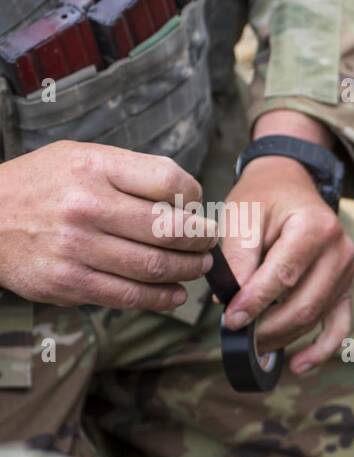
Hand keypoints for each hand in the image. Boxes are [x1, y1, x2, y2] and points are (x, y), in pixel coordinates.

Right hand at [0, 141, 214, 310]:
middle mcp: (85, 207)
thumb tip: (188, 199)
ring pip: (154, 267)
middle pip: (169, 230)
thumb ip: (131, 173)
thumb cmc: (42, 186)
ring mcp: (75, 248)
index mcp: (92, 168)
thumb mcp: (79, 158)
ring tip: (198, 266)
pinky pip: (129, 296)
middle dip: (201, 240)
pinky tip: (175, 293)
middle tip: (208, 242)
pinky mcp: (68, 282)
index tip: (197, 208)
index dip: (194, 197)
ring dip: (187, 270)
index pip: (169, 181)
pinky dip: (162, 298)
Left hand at [222, 111, 353, 374]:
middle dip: (269, 327)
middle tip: (238, 338)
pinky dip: (321, 349)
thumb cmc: (262, 199)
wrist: (291, 185)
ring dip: (285, 338)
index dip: (257, 302)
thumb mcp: (241, 215)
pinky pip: (340, 325)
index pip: (285, 275)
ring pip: (317, 317)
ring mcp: (348, 271)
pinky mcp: (346, 287)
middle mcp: (340, 250)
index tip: (231, 321)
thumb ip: (238, 257)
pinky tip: (299, 366)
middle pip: (305, 303)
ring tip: (255, 349)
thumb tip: (234, 303)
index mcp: (315, 227)